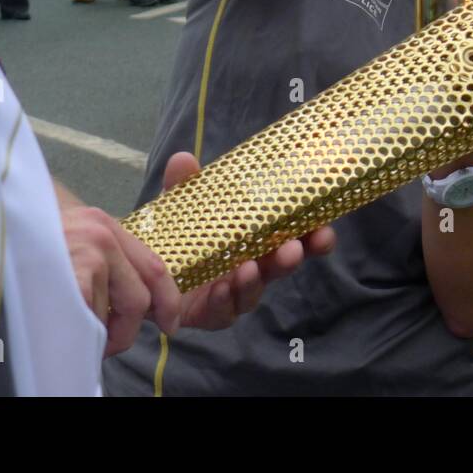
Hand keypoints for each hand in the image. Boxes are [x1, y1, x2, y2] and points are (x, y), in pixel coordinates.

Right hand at [59, 197, 181, 357]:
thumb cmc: (21, 239)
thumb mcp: (69, 238)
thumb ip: (101, 261)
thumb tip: (128, 303)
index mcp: (105, 225)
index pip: (154, 268)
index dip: (167, 301)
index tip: (170, 325)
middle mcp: (100, 234)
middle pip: (138, 299)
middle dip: (125, 331)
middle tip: (103, 344)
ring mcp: (85, 252)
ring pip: (107, 315)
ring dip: (93, 334)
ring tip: (66, 328)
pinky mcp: (69, 273)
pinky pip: (87, 319)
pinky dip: (78, 333)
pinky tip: (59, 330)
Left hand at [160, 153, 336, 331]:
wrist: (147, 272)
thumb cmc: (176, 235)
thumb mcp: (180, 206)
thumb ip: (184, 186)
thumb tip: (183, 158)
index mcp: (255, 240)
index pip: (293, 237)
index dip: (313, 235)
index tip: (325, 225)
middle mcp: (250, 267)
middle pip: (280, 267)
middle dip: (291, 258)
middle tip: (295, 248)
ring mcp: (231, 293)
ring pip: (253, 292)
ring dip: (256, 280)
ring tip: (251, 267)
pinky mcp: (208, 313)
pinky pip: (222, 313)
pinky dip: (224, 301)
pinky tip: (221, 289)